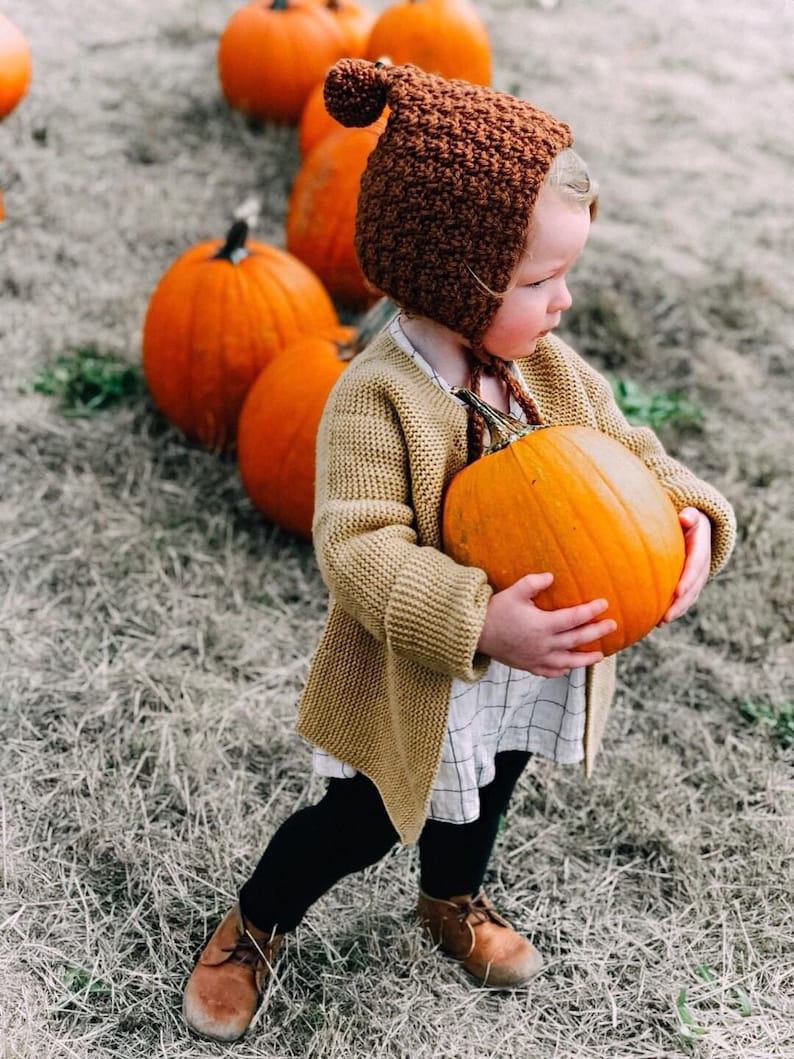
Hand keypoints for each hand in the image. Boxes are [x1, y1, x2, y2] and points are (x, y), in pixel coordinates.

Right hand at [478, 572, 616, 677]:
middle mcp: (545, 644)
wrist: (476, 635)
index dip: (591, 610)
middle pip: (578, 640)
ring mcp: (538, 658)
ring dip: (586, 659)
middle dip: (597, 632)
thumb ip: (534, 582)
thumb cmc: (496, 611)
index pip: (575, 618)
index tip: (604, 604)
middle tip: (612, 625)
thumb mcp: (514, 592)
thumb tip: (552, 576)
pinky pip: (551, 672)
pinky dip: (563, 669)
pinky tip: (569, 666)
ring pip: (569, 661)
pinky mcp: (529, 666)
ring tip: (600, 655)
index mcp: (543, 625)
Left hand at [659, 507, 711, 623]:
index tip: (677, 592)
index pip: (695, 567)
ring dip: (677, 611)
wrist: (698, 530)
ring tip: (661, 622)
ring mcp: (697, 578)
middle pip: (693, 589)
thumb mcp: (692, 515)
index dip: (688, 580)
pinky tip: (659, 621)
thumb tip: (686, 517)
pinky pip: (684, 600)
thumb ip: (690, 516)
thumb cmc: (688, 520)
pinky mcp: (690, 585)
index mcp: (701, 551)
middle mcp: (701, 568)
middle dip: (680, 603)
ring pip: (689, 598)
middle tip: (666, 615)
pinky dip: (674, 610)